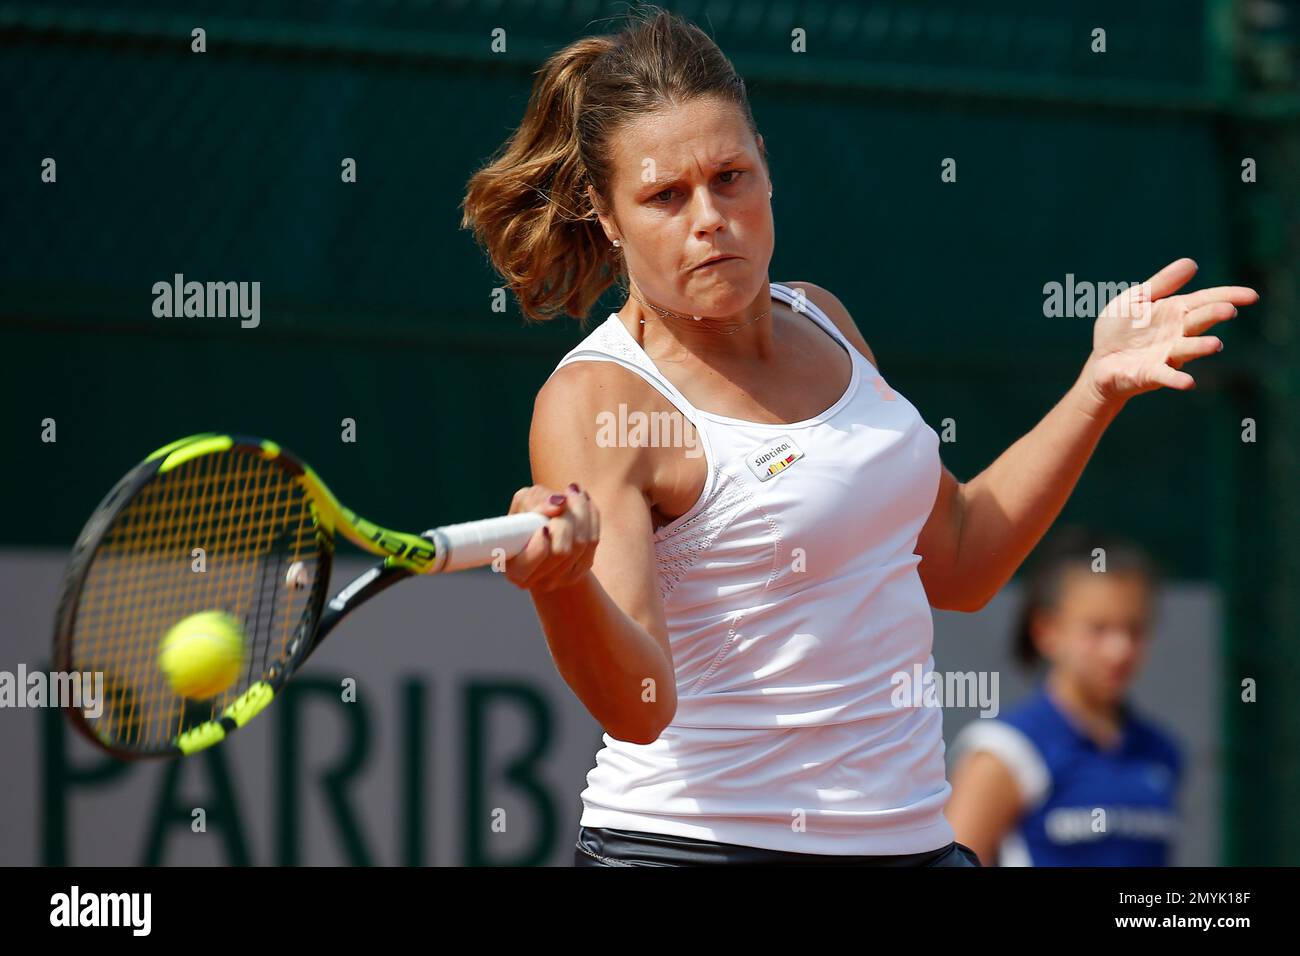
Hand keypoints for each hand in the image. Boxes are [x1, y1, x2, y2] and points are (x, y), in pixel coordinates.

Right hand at [504, 483, 599, 592]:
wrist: (546, 532)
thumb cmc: (527, 516)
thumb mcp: (522, 503)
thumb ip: (535, 501)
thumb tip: (559, 503)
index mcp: (515, 570)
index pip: (529, 564)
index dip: (538, 545)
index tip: (543, 527)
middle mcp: (539, 580)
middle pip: (561, 551)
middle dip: (564, 519)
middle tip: (563, 498)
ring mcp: (563, 578)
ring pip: (581, 543)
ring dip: (580, 511)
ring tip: (572, 493)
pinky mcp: (583, 568)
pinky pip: (593, 540)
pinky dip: (591, 516)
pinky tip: (584, 502)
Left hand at [1085, 258, 1257, 405]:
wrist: (1100, 361)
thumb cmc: (1121, 329)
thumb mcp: (1136, 299)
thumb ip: (1161, 284)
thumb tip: (1191, 263)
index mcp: (1175, 312)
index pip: (1206, 300)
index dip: (1229, 297)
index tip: (1252, 296)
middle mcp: (1177, 334)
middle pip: (1199, 322)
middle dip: (1213, 316)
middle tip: (1229, 310)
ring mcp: (1166, 355)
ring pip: (1187, 349)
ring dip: (1201, 347)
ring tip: (1215, 345)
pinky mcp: (1150, 374)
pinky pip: (1165, 376)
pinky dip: (1176, 379)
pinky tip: (1188, 383)